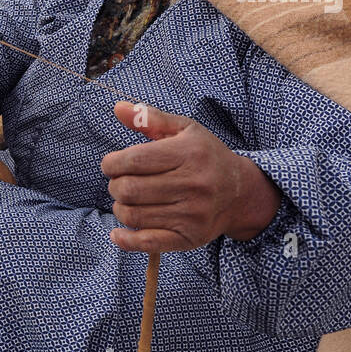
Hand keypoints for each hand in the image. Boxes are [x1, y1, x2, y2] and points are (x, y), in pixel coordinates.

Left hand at [100, 101, 280, 252]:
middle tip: (120, 183)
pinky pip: (147, 243)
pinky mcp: (188, 238)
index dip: (112, 163)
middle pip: (129, 189)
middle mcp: (193, 185)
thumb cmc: (204, 157)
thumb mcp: (184, 130)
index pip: (135, 160)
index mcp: (189, 154)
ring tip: (127, 201)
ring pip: (132, 215)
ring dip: (120, 208)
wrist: (240, 193)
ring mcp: (191, 215)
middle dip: (114, 185)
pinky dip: (125, 240)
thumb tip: (118, 107)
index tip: (110, 164)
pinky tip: (119, 232)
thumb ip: (150, 118)